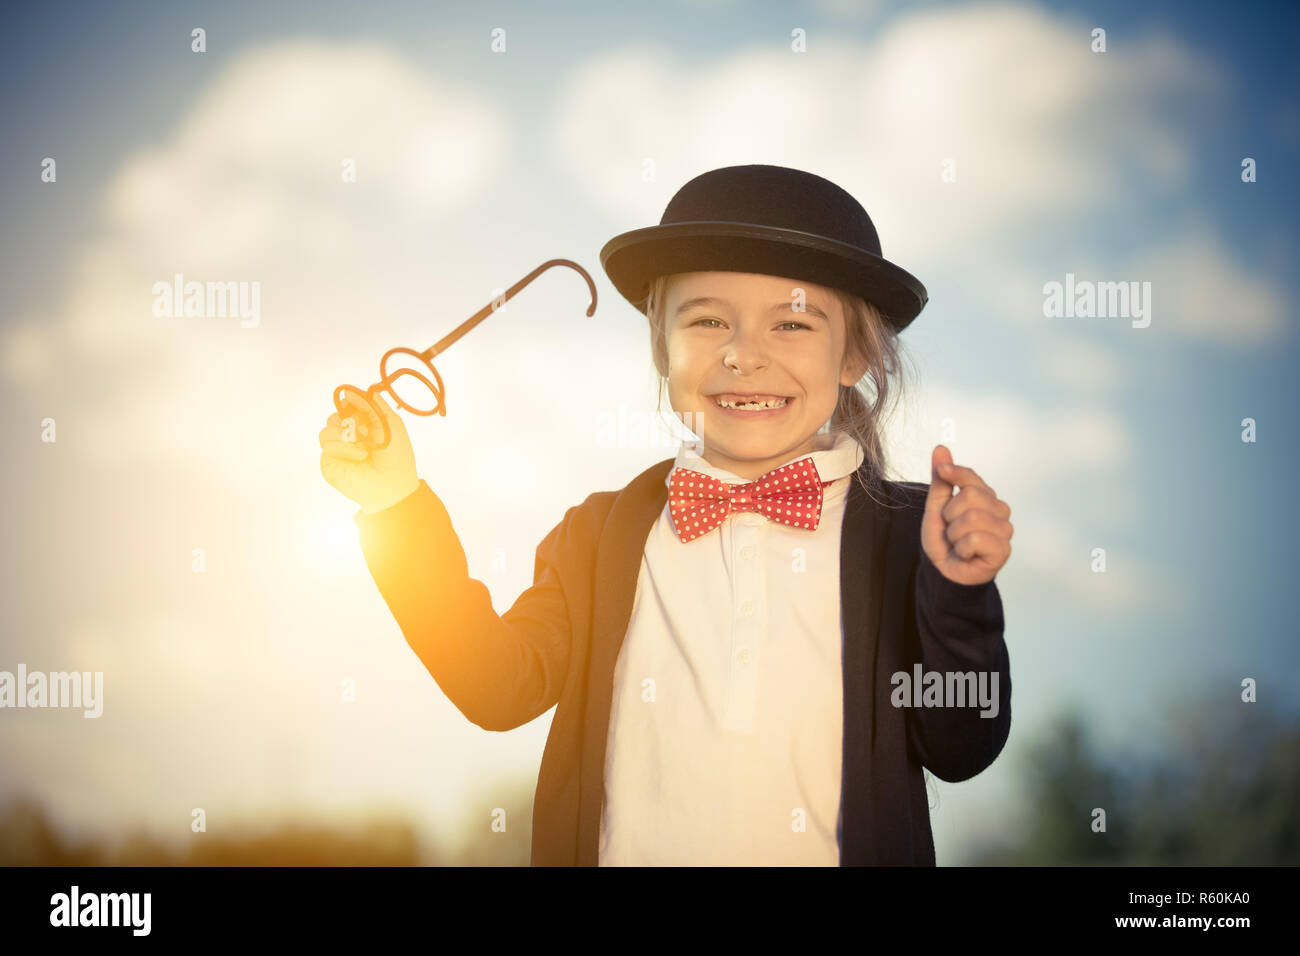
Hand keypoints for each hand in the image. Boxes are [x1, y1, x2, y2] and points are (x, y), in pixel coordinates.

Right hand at [319, 391, 419, 513]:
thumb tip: (352, 391)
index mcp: (363, 426)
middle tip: (363, 428)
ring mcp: (338, 450)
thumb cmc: (397, 457)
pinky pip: (327, 445)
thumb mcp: (391, 424)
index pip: (347, 407)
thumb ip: (374, 405)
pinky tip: (360, 455)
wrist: (393, 485)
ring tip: (364, 445)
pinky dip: (345, 448)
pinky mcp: (330, 462)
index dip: (348, 402)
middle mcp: (348, 437)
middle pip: (334, 416)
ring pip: (326, 430)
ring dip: (346, 435)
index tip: (353, 400)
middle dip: (346, 419)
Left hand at [920, 444, 1012, 585]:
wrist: (943, 572)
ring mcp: (1004, 530)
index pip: (972, 477)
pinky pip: (975, 539)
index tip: (942, 471)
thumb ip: (941, 480)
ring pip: (972, 518)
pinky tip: (965, 554)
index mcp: (985, 497)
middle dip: (950, 515)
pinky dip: (962, 549)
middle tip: (951, 530)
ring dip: (954, 534)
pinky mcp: (1003, 550)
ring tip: (957, 543)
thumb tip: (941, 448)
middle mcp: (1000, 510)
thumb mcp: (937, 507)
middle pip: (970, 496)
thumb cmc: (943, 540)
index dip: (955, 472)